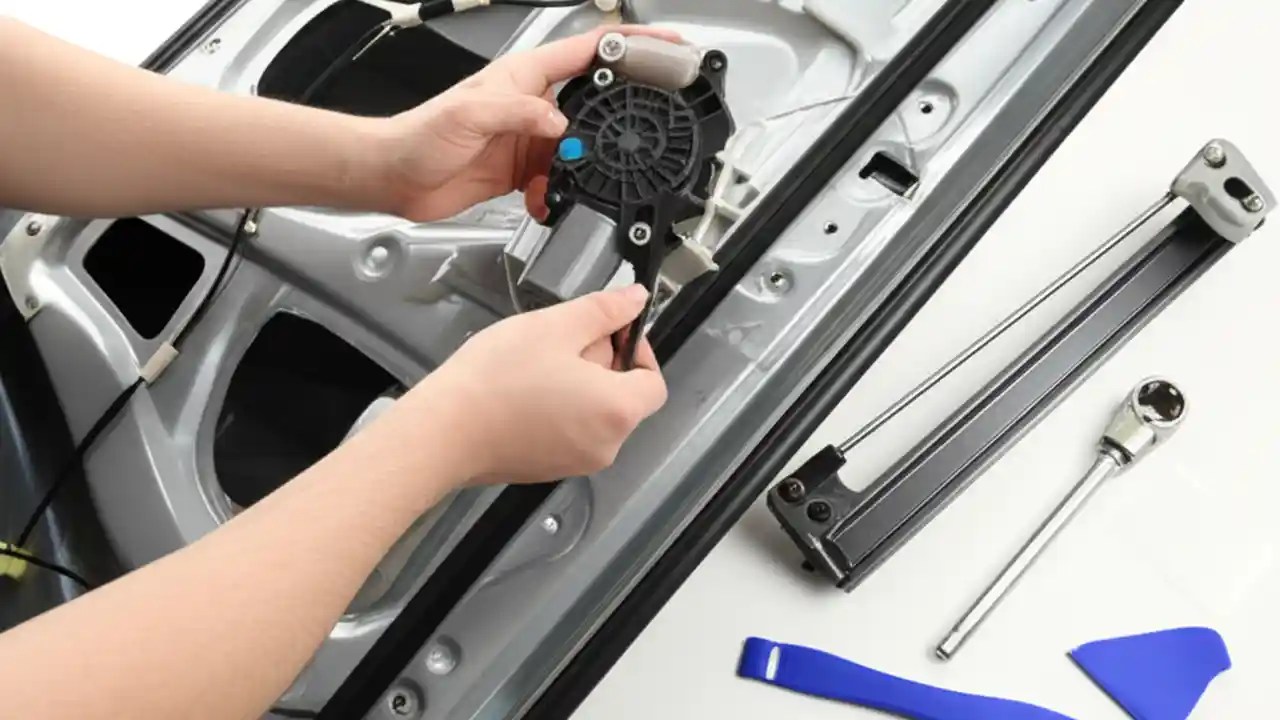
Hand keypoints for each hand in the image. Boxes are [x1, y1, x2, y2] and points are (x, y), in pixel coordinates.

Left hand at [376, 25, 681, 221]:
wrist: (395, 176)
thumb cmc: (419, 135)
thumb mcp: (469, 115)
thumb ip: (518, 114)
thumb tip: (560, 123)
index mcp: (525, 76)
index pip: (589, 51)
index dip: (632, 44)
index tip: (667, 45)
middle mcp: (532, 103)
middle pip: (595, 102)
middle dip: (618, 121)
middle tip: (643, 134)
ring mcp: (530, 137)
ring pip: (580, 150)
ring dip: (583, 171)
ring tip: (569, 183)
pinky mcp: (524, 169)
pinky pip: (559, 181)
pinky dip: (559, 196)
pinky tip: (546, 202)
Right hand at [402, 285, 666, 483]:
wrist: (443, 433)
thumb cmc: (498, 378)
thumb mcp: (555, 326)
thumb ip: (605, 310)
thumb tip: (637, 300)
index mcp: (617, 411)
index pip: (653, 382)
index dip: (636, 351)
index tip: (606, 331)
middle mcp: (607, 446)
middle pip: (624, 398)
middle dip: (601, 365)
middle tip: (560, 342)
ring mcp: (577, 463)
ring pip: (594, 414)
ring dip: (578, 386)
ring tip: (536, 367)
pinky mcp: (549, 470)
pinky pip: (570, 433)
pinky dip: (559, 410)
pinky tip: (523, 392)